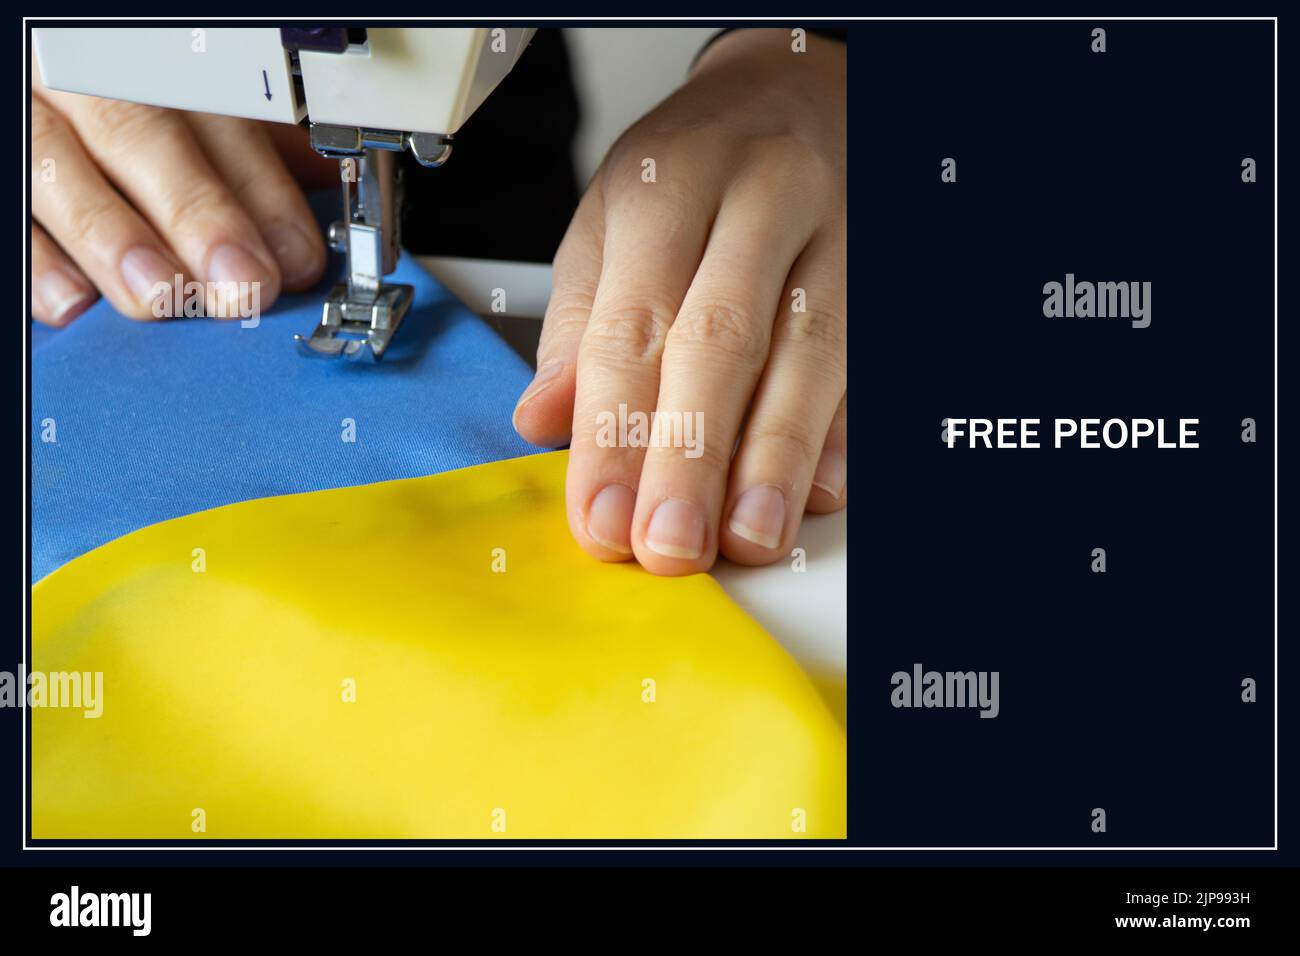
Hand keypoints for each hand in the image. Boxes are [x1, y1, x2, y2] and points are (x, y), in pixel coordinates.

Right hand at [30, 69, 328, 325]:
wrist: (45, 103)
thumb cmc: (122, 129)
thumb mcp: (188, 125)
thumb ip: (242, 168)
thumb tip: (303, 239)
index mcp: (146, 68)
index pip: (211, 118)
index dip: (259, 190)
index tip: (295, 258)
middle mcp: (78, 83)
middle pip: (139, 134)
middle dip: (198, 215)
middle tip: (241, 283)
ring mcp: (22, 120)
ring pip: (58, 164)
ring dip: (116, 237)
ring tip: (162, 294)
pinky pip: (7, 217)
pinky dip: (36, 259)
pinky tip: (72, 300)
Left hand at [513, 29, 846, 574]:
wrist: (797, 89)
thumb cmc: (693, 163)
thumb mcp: (610, 216)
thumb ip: (580, 320)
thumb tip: (543, 420)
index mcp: (668, 185)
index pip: (632, 327)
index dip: (613, 434)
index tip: (600, 518)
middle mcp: (758, 203)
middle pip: (721, 343)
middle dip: (691, 457)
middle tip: (670, 545)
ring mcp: (833, 234)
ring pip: (808, 355)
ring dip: (773, 460)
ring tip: (746, 538)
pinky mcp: (878, 268)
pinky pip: (864, 356)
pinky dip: (840, 432)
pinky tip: (818, 491)